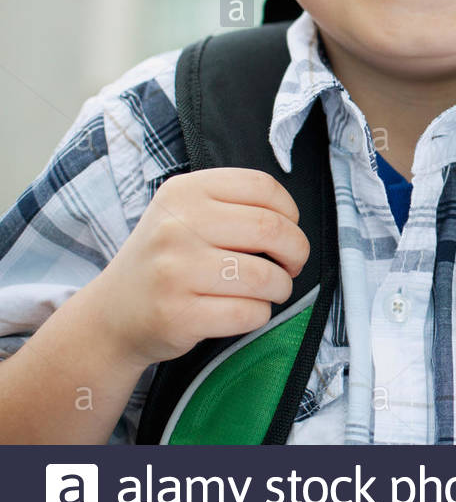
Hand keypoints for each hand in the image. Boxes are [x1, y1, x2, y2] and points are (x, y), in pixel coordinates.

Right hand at [84, 168, 309, 368]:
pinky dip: (260, 314)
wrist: (112, 315)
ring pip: (265, 276)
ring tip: (271, 290)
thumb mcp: (184, 213)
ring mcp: (174, 271)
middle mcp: (176, 226)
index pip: (262, 186)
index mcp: (184, 192)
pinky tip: (246, 310)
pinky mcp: (178, 314)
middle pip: (272, 229)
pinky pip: (248, 313)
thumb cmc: (166, 261)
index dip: (290, 211)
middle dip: (297, 251)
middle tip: (292, 265)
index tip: (288, 230)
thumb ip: (232, 205)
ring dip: (281, 287)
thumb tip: (291, 221)